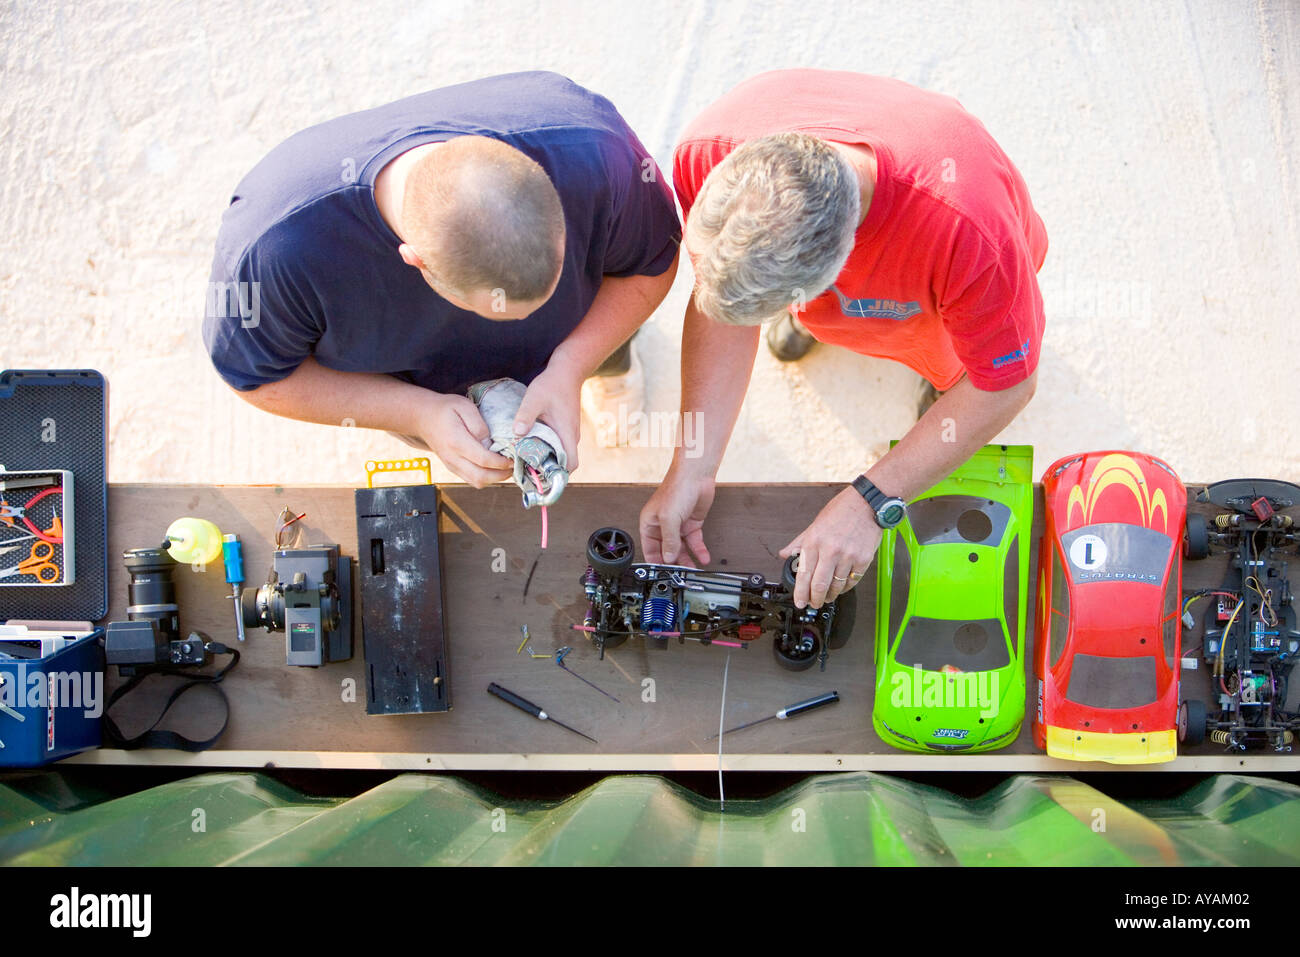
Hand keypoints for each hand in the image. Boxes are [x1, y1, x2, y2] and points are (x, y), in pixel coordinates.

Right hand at [418, 393, 512, 486]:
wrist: (423, 417)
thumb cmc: (445, 409)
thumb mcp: (464, 406)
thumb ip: (479, 425)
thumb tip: (490, 442)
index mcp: (457, 442)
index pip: (483, 460)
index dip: (501, 463)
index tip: (512, 458)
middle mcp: (453, 458)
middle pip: (481, 477)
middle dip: (501, 475)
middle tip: (513, 466)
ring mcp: (452, 465)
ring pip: (476, 482)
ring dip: (494, 479)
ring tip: (506, 468)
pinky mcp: (452, 468)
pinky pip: (471, 479)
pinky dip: (485, 478)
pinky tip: (494, 468)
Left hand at [514, 360, 582, 469]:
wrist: (567, 372)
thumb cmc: (552, 385)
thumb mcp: (534, 398)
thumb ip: (525, 416)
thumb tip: (517, 434)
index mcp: (567, 434)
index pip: (570, 465)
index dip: (557, 475)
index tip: (538, 476)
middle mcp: (571, 437)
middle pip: (563, 464)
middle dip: (547, 470)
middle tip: (525, 471)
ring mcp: (569, 434)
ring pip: (560, 455)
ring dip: (546, 460)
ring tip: (525, 459)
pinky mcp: (565, 429)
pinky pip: (558, 446)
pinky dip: (547, 450)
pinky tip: (531, 445)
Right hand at [640, 466, 715, 565]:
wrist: (696, 476)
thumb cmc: (676, 488)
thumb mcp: (669, 518)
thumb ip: (669, 540)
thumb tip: (669, 557)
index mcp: (649, 524)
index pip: (650, 549)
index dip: (656, 562)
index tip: (663, 573)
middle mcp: (662, 526)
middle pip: (666, 551)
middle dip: (673, 563)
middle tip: (680, 573)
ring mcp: (678, 526)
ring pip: (681, 549)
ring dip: (687, 559)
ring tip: (692, 569)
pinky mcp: (691, 524)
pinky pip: (694, 542)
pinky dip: (699, 550)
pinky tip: (703, 558)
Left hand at [780, 487, 881, 608]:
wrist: (867, 503)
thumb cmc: (841, 511)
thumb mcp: (815, 524)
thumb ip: (799, 542)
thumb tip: (785, 554)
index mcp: (814, 541)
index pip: (804, 574)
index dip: (801, 593)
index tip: (800, 602)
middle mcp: (830, 550)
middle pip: (819, 585)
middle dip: (815, 600)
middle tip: (814, 603)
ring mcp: (848, 556)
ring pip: (836, 586)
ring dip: (830, 595)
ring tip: (827, 596)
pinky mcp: (863, 559)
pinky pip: (852, 581)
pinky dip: (845, 587)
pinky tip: (841, 586)